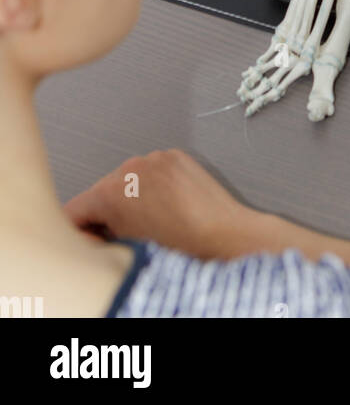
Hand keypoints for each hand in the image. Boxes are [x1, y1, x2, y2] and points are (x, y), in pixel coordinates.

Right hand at [64, 149, 266, 260]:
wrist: (221, 233)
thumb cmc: (181, 245)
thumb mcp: (124, 248)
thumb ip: (95, 239)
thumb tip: (87, 235)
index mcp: (110, 192)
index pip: (74, 208)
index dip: (79, 229)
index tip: (86, 238)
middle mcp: (130, 168)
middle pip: (101, 191)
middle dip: (108, 212)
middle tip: (124, 234)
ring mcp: (154, 158)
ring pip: (128, 179)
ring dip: (132, 196)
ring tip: (153, 220)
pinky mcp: (174, 155)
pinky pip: (153, 170)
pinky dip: (155, 185)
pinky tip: (169, 205)